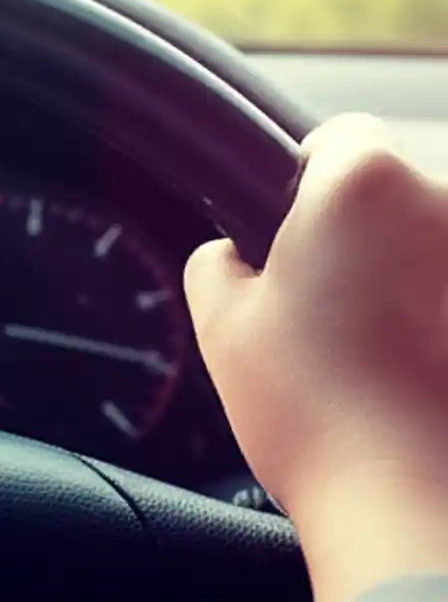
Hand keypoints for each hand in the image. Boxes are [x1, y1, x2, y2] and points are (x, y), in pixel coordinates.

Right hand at [185, 114, 447, 601]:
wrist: (414, 506)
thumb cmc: (314, 410)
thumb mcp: (222, 325)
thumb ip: (217, 264)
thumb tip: (232, 256)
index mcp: (364, 184)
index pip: (340, 136)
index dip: (307, 178)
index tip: (294, 226)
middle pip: (402, 190)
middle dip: (370, 233)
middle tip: (332, 303)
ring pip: (439, 244)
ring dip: (418, 275)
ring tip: (386, 348)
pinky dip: (442, 314)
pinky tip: (423, 366)